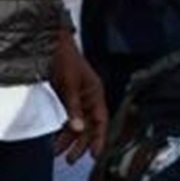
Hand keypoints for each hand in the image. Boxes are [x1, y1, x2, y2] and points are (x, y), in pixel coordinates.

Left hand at [51, 30, 107, 162]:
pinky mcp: (68, 97)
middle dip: (80, 143)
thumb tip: (77, 128)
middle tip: (71, 158)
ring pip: (77, 123)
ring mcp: (79, 97)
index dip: (99, 137)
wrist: (55, 45)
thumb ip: (73, 107)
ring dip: (68, 138)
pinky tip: (57, 137)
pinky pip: (69, 117)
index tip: (96, 153)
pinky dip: (64, 128)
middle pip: (88, 125)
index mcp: (96, 92)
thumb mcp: (69, 85)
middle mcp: (90, 97)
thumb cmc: (66, 60)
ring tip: (58, 152)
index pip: (100, 120)